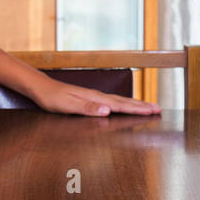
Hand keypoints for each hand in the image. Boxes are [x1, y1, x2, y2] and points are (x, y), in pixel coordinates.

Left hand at [32, 78, 160, 116]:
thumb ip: (88, 108)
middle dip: (142, 106)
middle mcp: (97, 96)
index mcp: (95, 99)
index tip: (153, 111)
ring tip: (148, 106)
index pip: (120, 105)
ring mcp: (94, 97)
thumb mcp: (68, 105)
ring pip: (119, 101)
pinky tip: (124, 106)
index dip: (137, 109)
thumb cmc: (52, 98)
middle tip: (159, 108)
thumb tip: (107, 111)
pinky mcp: (89, 99)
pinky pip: (112, 102)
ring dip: (135, 104)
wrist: (41, 88)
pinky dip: (123, 104)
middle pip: (124, 101)